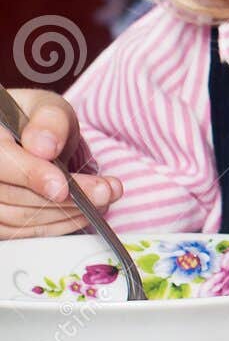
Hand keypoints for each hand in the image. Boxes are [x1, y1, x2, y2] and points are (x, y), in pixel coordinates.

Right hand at [0, 89, 121, 239]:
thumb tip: (44, 147)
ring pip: (19, 218)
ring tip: (104, 198)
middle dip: (66, 198)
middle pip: (13, 195)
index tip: (63, 188)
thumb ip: (50, 121)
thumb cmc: (39, 122)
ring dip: (67, 213)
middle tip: (106, 191)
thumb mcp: (50, 108)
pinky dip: (58, 224)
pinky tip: (83, 212)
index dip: (32, 176)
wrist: (31, 140)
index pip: (1, 162)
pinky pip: (23, 232)